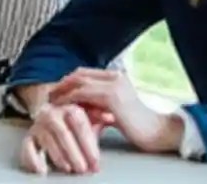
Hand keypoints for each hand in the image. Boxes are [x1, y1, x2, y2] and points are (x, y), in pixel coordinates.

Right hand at [18, 101, 113, 174]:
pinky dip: (33, 159)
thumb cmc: (77, 123)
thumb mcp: (91, 118)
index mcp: (69, 107)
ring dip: (59, 156)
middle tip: (83, 169)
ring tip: (69, 169)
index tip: (96, 161)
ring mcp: (39, 125)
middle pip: (63, 133)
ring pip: (47, 140)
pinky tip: (42, 170)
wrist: (54, 117)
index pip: (79, 125)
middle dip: (74, 153)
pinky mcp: (29, 136)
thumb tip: (110, 116)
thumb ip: (99, 117)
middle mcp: (51, 113)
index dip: (88, 144)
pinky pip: (27, 147)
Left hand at [49, 68, 183, 154]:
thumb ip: (97, 103)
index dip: (68, 80)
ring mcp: (114, 85)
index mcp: (117, 77)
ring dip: (63, 90)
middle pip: (80, 74)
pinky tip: (61, 106)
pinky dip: (69, 99)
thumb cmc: (136, 125)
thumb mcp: (113, 109)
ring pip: (80, 82)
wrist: (156, 132)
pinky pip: (83, 94)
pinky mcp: (112, 96)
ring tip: (51, 100)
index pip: (85, 73)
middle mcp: (115, 77)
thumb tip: (76, 105)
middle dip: (62, 83)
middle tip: (49, 93)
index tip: (56, 90)